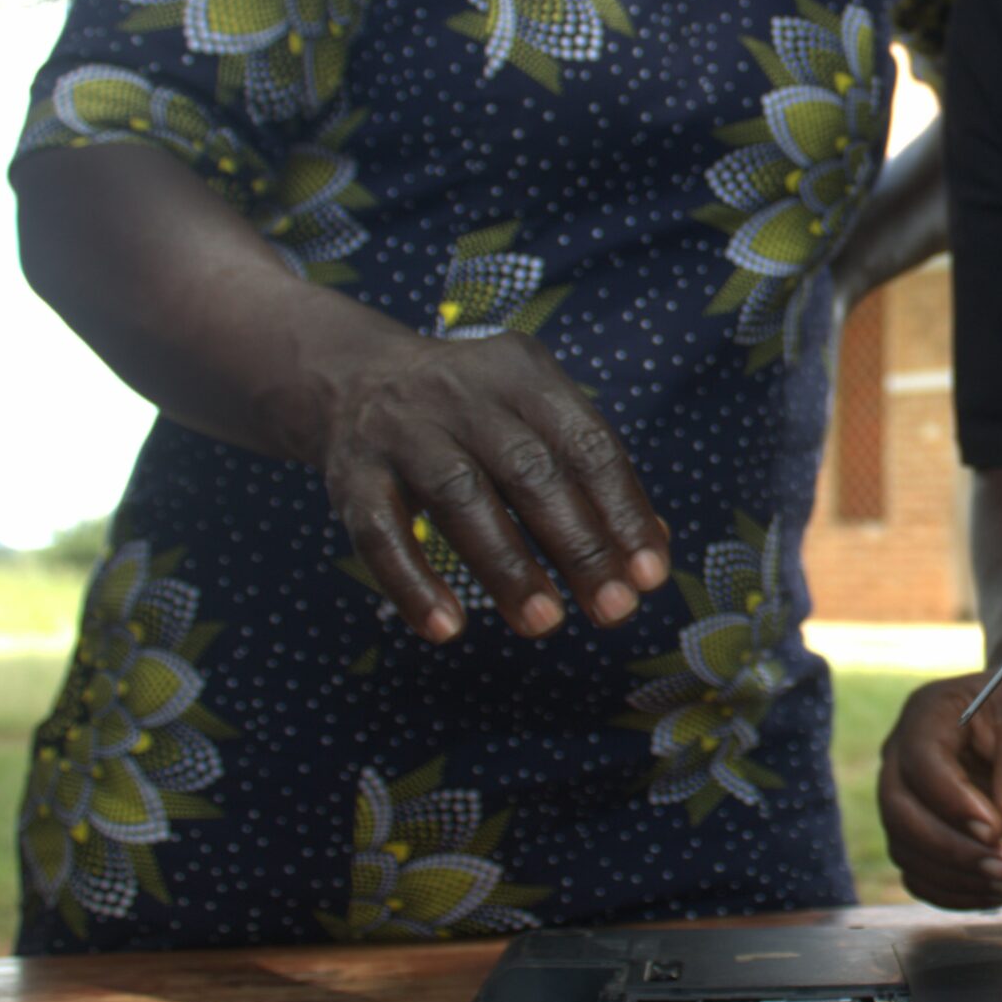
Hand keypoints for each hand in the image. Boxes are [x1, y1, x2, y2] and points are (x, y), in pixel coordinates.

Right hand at [312, 332, 668, 642]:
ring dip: (505, 567)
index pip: (586, 444)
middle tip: (612, 610)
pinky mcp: (349, 472)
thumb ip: (589, 473)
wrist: (354, 380)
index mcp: (523, 373)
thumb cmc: (475, 415)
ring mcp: (401, 429)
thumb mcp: (533, 417)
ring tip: (544, 623)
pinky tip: (447, 629)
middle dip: (577, 546)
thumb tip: (652, 547)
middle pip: (529, 471)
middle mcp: (461, 392)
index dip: (623, 511)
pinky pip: (380, 531)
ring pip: (459, 497)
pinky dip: (413, 582)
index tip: (651, 576)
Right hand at [878, 661, 1001, 908]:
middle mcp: (900, 754)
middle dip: (952, 849)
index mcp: (926, 713)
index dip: (954, 803)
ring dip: (956, 877)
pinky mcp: (915, 828)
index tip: (998, 832)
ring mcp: (902, 794)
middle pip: (900, 812)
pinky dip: (952, 891)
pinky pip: (918, 870)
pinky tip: (996, 894)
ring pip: (905, 848)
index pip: (922, 762)